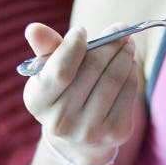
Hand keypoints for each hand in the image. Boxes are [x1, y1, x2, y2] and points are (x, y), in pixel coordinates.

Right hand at [22, 22, 138, 164]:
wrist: (78, 135)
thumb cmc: (63, 91)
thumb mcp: (48, 71)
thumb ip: (45, 48)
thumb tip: (34, 29)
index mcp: (38, 102)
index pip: (61, 70)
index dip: (74, 46)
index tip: (82, 30)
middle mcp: (61, 121)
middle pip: (93, 70)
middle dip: (109, 44)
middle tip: (120, 29)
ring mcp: (89, 131)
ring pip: (113, 79)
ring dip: (124, 54)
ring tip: (127, 42)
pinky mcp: (115, 133)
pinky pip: (128, 92)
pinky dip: (131, 72)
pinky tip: (129, 63)